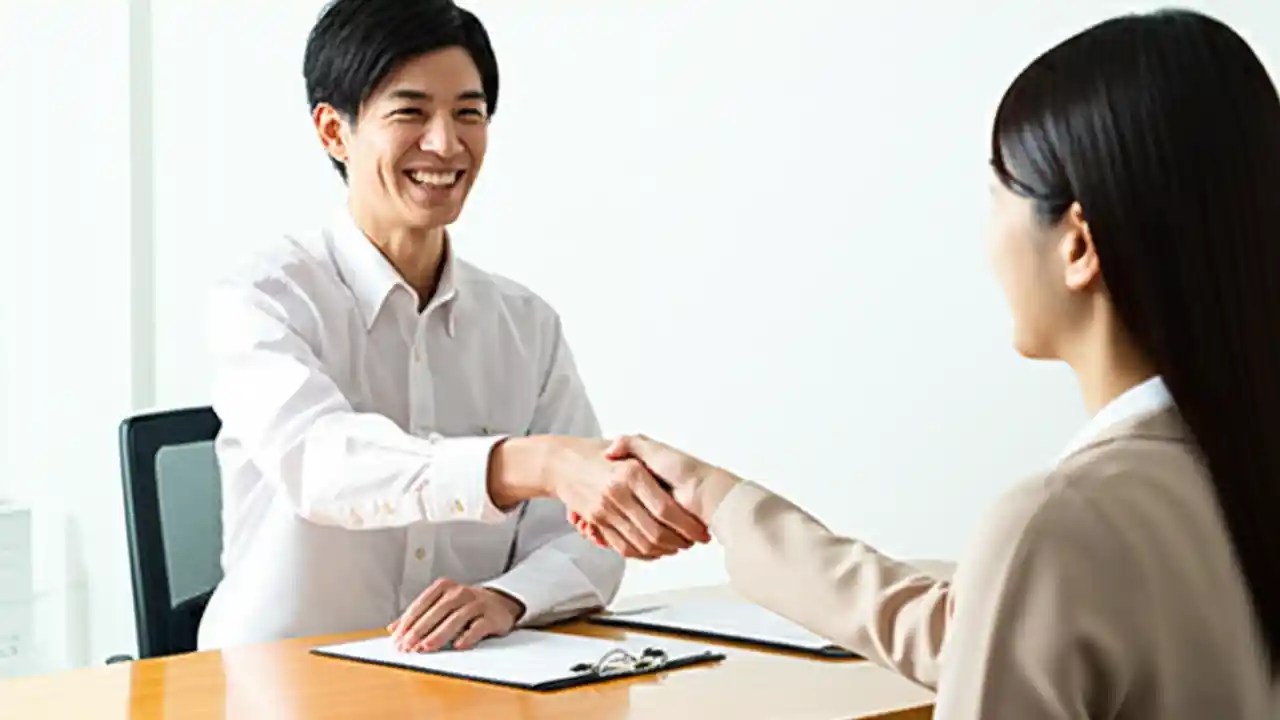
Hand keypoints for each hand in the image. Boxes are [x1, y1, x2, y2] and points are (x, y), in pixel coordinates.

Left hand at [387, 578, 522, 652]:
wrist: (499, 603)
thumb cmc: (464, 606)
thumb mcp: (440, 605)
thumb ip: (417, 615)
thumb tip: (392, 628)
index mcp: (444, 587)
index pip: (422, 603)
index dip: (408, 621)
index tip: (397, 638)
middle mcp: (460, 592)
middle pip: (437, 611)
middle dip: (420, 630)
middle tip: (408, 646)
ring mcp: (477, 603)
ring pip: (456, 618)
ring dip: (439, 634)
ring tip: (426, 647)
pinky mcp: (492, 616)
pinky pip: (479, 626)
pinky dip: (468, 635)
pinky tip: (459, 645)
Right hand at [548, 437, 709, 558]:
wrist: (562, 462)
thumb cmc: (599, 453)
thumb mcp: (627, 443)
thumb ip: (650, 450)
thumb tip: (674, 474)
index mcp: (631, 473)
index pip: (665, 508)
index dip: (686, 525)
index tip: (700, 531)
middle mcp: (617, 493)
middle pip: (654, 531)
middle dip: (678, 541)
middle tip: (693, 542)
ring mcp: (604, 510)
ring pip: (640, 542)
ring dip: (663, 549)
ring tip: (678, 546)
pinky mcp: (596, 522)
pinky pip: (622, 546)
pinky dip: (642, 554)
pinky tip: (655, 550)